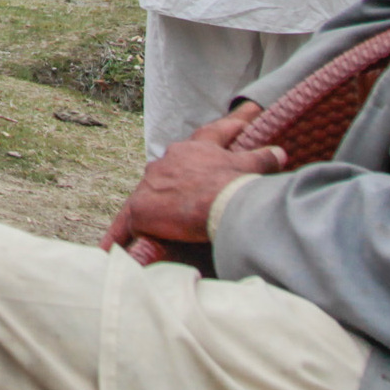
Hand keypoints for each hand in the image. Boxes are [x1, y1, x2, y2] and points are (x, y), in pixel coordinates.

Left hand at [102, 103, 278, 249]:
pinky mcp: (141, 208)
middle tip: (177, 199)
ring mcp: (151, 184)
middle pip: (166, 171)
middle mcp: (167, 162)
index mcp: (194, 149)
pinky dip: (118, 237)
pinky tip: (109, 250)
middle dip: (172, 183)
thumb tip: (279, 152)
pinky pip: (126, 225)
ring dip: (148, 209)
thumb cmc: (235, 185)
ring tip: (146, 225)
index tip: (209, 142)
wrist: (219, 202)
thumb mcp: (249, 167)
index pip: (203, 139)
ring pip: (145, 196)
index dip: (210, 140)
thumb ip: (262, 157)